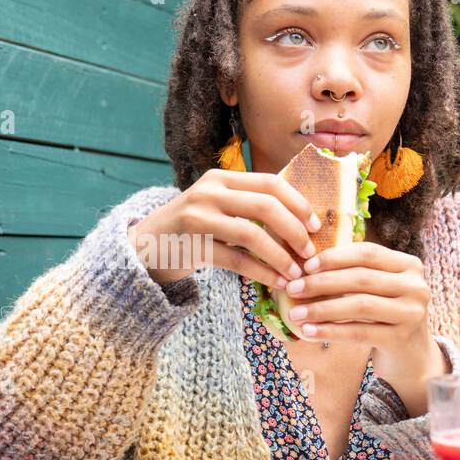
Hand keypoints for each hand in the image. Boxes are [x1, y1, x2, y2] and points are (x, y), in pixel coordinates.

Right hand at [127, 169, 321, 286]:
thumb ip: (248, 205)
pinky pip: (236, 260)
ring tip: (296, 273)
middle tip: (310, 253)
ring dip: (280, 256)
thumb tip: (300, 219)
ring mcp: (198, 217)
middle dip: (294, 230)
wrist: (144, 247)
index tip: (315, 226)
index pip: (270, 182)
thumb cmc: (190, 230)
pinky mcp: (191, 245)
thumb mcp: (217, 206)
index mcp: (222, 177)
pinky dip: (261, 272)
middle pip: (265, 206)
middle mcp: (209, 191)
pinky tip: (275, 282)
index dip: (298, 203)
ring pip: (252, 234)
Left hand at [282, 241, 431, 348]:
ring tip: (296, 314)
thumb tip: (306, 268)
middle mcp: (416, 287)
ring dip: (322, 309)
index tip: (306, 266)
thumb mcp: (378, 289)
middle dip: (322, 283)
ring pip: (359, 305)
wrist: (410, 355)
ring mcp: (411, 314)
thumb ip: (354, 273)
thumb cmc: (385, 315)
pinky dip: (330, 331)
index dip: (334, 257)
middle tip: (292, 288)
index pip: (367, 253)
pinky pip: (359, 332)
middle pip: (361, 278)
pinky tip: (309, 332)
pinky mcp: (401, 339)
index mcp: (409, 265)